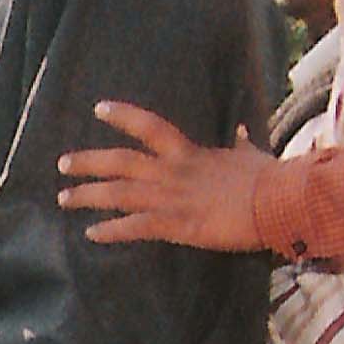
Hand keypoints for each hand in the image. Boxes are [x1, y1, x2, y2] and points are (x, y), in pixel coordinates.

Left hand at [56, 101, 272, 249]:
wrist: (282, 201)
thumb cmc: (270, 179)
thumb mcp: (252, 155)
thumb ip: (240, 145)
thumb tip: (241, 131)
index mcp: (190, 154)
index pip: (150, 127)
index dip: (122, 116)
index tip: (98, 109)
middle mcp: (173, 172)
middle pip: (120, 161)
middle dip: (88, 162)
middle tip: (61, 164)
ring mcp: (172, 198)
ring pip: (118, 193)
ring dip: (87, 196)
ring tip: (63, 199)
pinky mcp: (178, 224)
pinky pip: (135, 227)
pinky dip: (111, 230)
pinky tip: (91, 233)